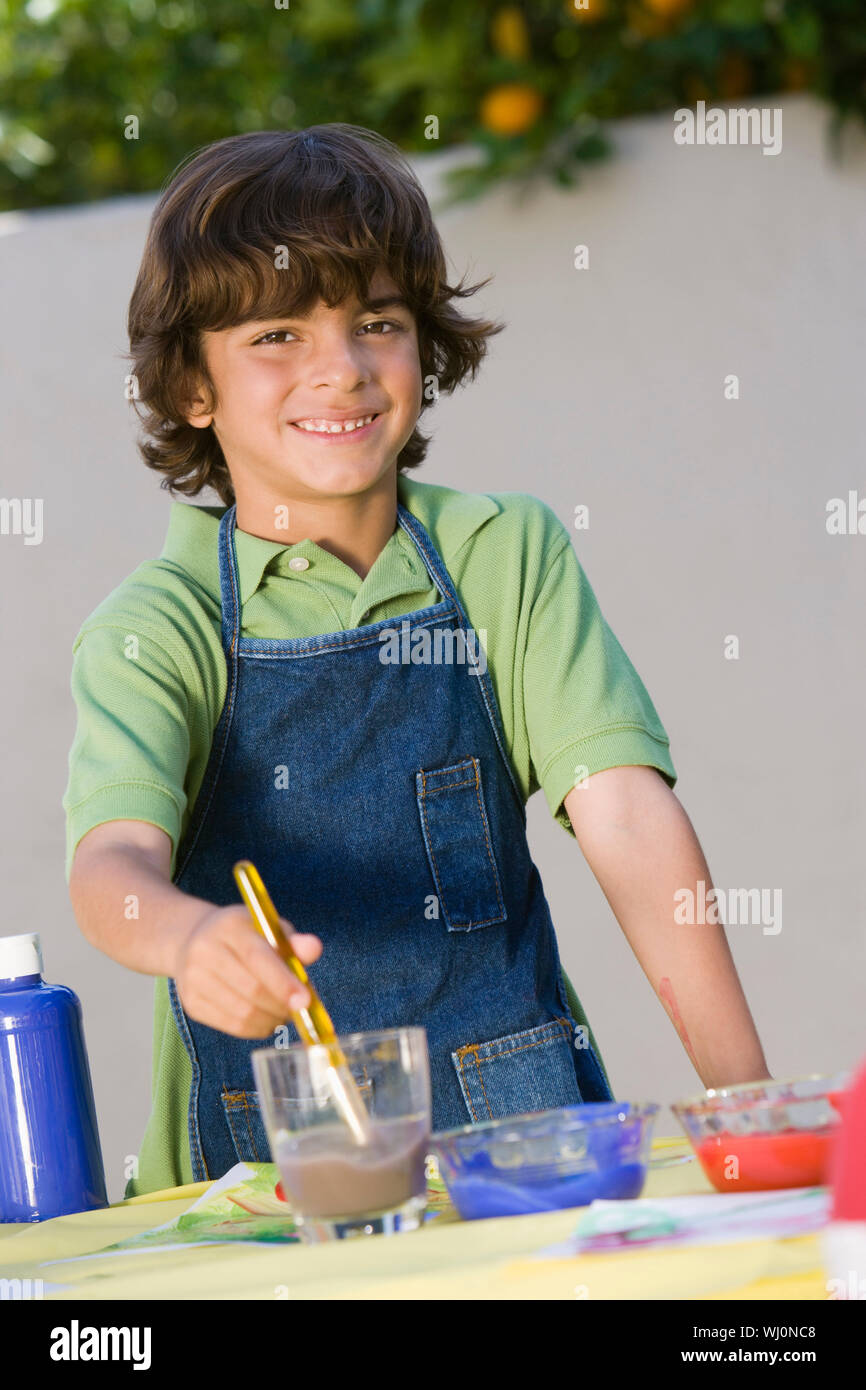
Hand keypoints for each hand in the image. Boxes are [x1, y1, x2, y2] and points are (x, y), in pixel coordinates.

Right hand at [174, 903, 321, 1037]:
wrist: (194, 940)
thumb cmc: (244, 935)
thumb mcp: (268, 928)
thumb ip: (293, 941)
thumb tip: (314, 949)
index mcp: (229, 926)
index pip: (257, 957)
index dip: (283, 982)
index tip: (305, 1000)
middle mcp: (205, 950)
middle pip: (250, 989)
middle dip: (281, 1005)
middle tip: (300, 1009)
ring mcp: (193, 979)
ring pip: (242, 1013)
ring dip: (271, 1020)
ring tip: (283, 1013)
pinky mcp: (191, 1003)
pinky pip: (231, 1026)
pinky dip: (255, 1028)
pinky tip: (266, 1019)